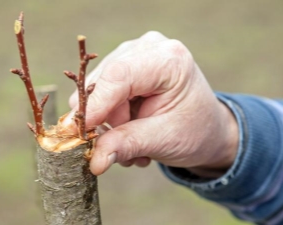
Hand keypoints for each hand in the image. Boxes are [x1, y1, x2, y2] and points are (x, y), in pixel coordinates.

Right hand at [66, 31, 238, 176]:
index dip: (95, 105)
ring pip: (98, 89)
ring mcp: (135, 53)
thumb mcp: (164, 140)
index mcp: (169, 60)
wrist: (206, 128)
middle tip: (126, 148)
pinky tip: (132, 129)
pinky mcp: (126, 65)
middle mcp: (149, 48)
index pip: (118, 75)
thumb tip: (94, 161)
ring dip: (111, 123)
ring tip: (136, 142)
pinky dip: (112, 117)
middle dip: (108, 120)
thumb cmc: (194, 131)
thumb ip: (127, 145)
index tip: (79, 133)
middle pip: (104, 82)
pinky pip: (102, 91)